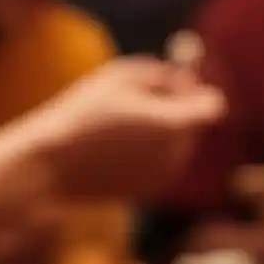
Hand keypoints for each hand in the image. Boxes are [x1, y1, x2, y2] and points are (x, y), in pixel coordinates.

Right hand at [20, 56, 224, 199]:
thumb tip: (184, 78)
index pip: (212, 105)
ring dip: (158, 131)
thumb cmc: (83, 115)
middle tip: (141, 99)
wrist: (52, 168)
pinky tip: (111, 149)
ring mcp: (165, 174)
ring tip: (116, 126)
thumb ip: (160, 73)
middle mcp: (177, 152)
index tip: (176, 84)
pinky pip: (159, 162)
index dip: (196, 91)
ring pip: (176, 143)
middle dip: (177, 109)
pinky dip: (145, 153)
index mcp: (175, 123)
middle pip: (194, 124)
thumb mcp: (120, 77)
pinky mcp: (150, 190)